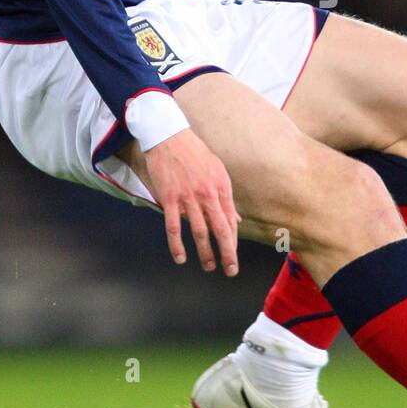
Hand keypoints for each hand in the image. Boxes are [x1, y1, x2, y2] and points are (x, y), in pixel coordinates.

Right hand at [144, 129, 240, 276]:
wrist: (169, 137)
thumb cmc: (195, 154)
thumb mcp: (218, 171)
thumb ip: (226, 198)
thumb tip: (237, 220)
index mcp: (221, 188)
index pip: (230, 222)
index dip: (233, 242)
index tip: (233, 256)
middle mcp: (207, 195)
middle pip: (220, 230)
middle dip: (227, 254)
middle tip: (230, 270)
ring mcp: (187, 198)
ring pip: (198, 232)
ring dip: (204, 253)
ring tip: (208, 266)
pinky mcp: (169, 199)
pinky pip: (173, 227)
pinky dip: (177, 245)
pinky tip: (180, 258)